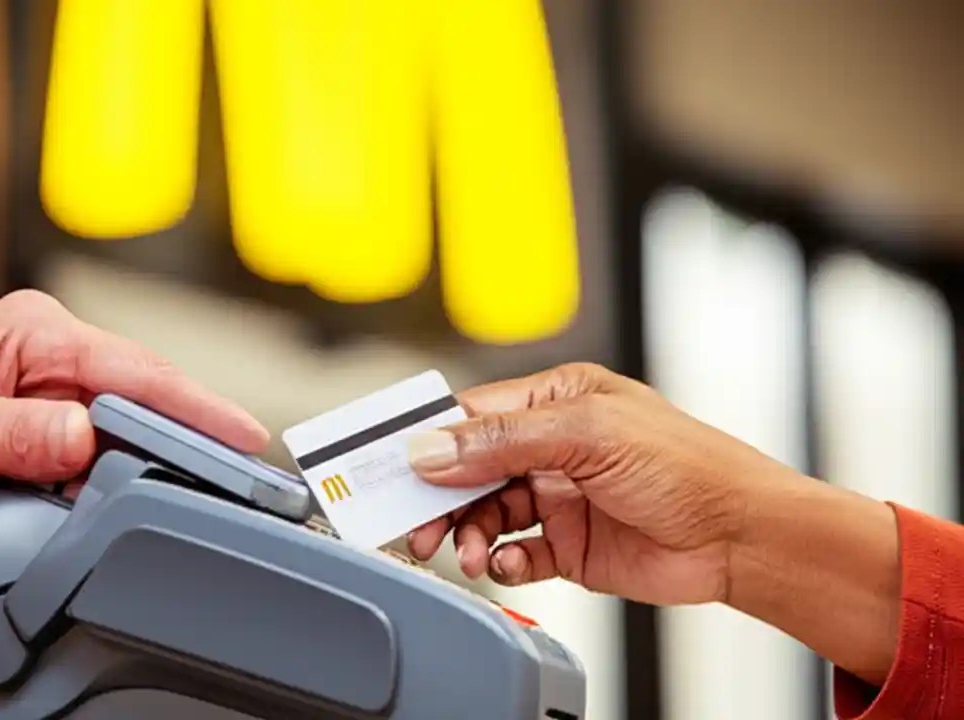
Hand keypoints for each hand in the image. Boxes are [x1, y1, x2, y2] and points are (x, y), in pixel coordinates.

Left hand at [0, 290, 267, 529]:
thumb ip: (24, 435)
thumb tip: (90, 440)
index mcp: (33, 334)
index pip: (138, 370)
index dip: (199, 407)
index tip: (246, 438)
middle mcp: (43, 358)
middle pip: (143, 399)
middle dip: (189, 437)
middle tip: (242, 478)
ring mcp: (39, 394)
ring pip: (120, 429)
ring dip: (151, 461)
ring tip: (200, 492)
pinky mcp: (28, 429)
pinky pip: (90, 453)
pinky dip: (112, 477)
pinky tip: (131, 499)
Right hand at [403, 362, 901, 683]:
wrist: (740, 537)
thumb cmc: (689, 466)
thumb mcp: (588, 433)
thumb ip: (503, 440)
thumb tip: (434, 447)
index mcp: (555, 400)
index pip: (471, 414)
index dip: (428, 439)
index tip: (390, 464)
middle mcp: (551, 446)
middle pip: (468, 468)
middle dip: (439, 497)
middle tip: (416, 524)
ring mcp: (558, 496)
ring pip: (486, 514)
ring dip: (470, 534)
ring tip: (472, 553)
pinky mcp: (568, 544)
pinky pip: (515, 553)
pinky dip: (504, 561)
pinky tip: (509, 563)